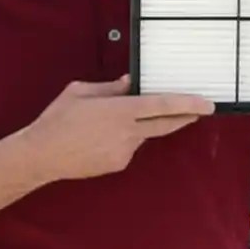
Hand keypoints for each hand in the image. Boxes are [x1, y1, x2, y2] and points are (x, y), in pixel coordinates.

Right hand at [23, 76, 214, 181]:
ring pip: (142, 135)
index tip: (206, 104)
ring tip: (106, 124)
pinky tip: (99, 138)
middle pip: (166, 124)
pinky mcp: (117, 165)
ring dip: (138, 127)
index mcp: (120, 110)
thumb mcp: (80, 92)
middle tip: (202, 110)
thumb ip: (109, 88)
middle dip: (186, 117)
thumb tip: (128, 84)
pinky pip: (129, 148)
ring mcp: (124, 151)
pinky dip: (123, 139)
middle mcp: (127, 132)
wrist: (42, 155)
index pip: (162, 105)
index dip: (187, 104)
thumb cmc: (58, 119)